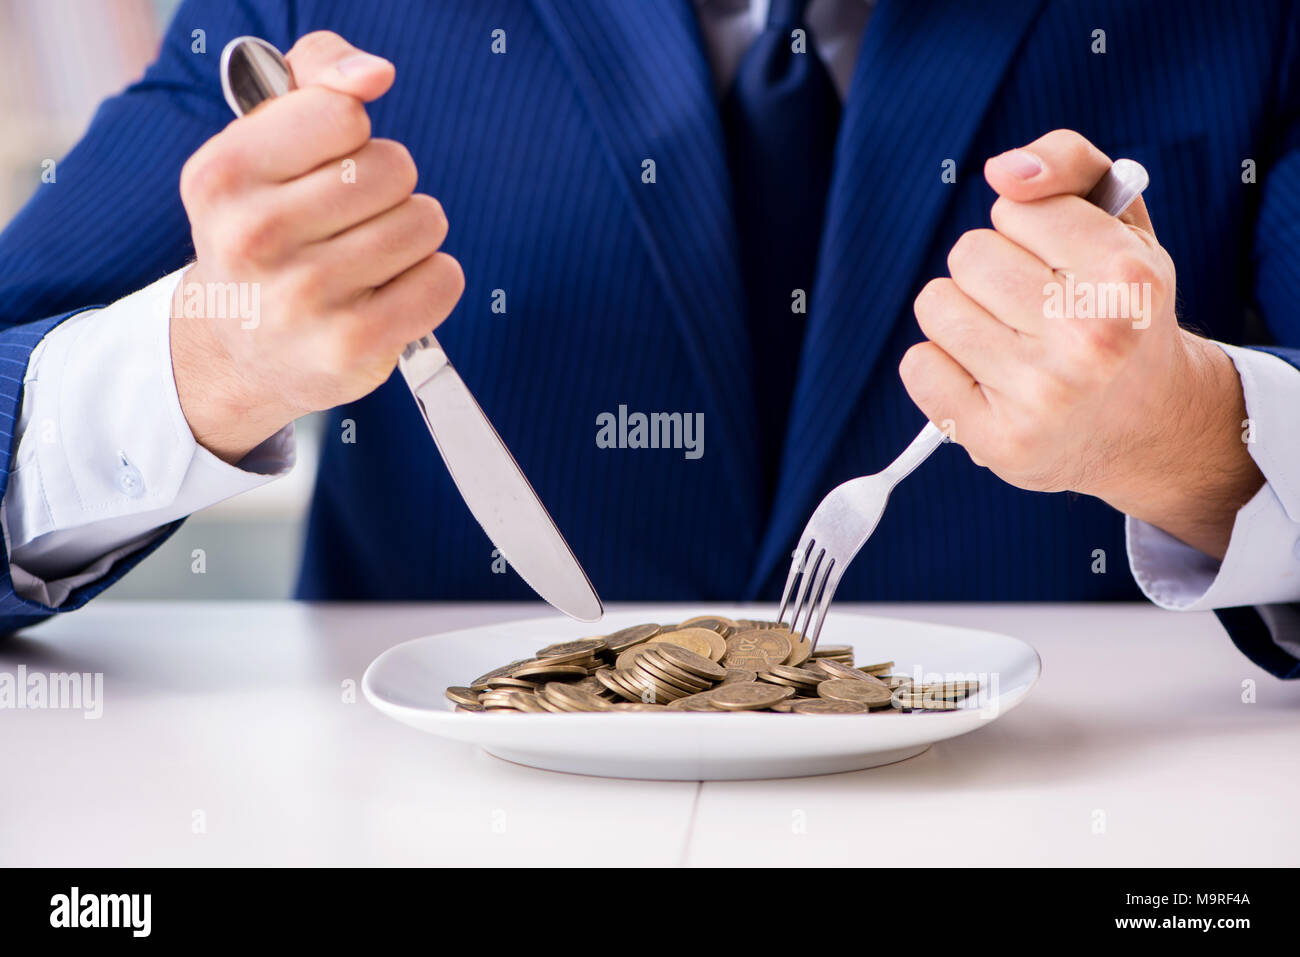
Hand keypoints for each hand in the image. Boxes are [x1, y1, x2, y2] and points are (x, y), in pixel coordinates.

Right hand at [171, 31, 463, 463]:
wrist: (241, 349)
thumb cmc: (267, 227)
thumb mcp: (263, 141)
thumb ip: (316, 74)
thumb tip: (374, 74)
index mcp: (223, 176)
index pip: (342, 114)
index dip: (351, 135)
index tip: (324, 166)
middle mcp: (254, 239)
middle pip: (393, 166)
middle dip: (389, 186)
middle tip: (350, 219)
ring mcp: (303, 299)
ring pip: (425, 221)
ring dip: (412, 235)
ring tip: (366, 259)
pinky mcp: (352, 345)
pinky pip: (443, 279)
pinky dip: (431, 281)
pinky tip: (389, 295)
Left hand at [900, 129, 1261, 559]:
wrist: (1146, 423)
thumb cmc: (1119, 310)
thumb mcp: (1121, 224)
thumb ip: (1070, 164)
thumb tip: (1004, 170)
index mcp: (1128, 278)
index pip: (1015, 207)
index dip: (1028, 229)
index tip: (1061, 262)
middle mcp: (1090, 340)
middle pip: (968, 254)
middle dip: (991, 271)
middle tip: (1034, 307)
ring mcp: (1042, 396)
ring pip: (936, 305)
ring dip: (962, 315)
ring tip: (1010, 341)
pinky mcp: (996, 440)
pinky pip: (917, 365)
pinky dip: (939, 366)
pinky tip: (986, 379)